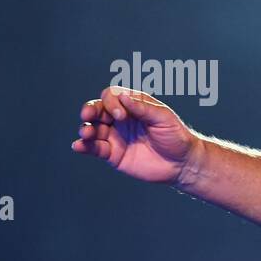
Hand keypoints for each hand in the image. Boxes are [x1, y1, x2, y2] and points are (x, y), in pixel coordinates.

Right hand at [72, 87, 198, 184]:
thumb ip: (143, 107)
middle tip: (89, 114)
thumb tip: (123, 97)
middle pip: (97, 109)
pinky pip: (94, 148)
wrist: (182, 163)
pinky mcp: (113, 154)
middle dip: (90, 109)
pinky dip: (83, 146)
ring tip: (87, 132)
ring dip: (86, 128)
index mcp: (132, 106)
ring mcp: (115, 136)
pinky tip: (78, 146)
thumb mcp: (164, 118)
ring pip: (92, 128)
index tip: (122, 116)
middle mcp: (120, 119)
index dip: (111, 102)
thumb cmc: (176, 136)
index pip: (112, 96)